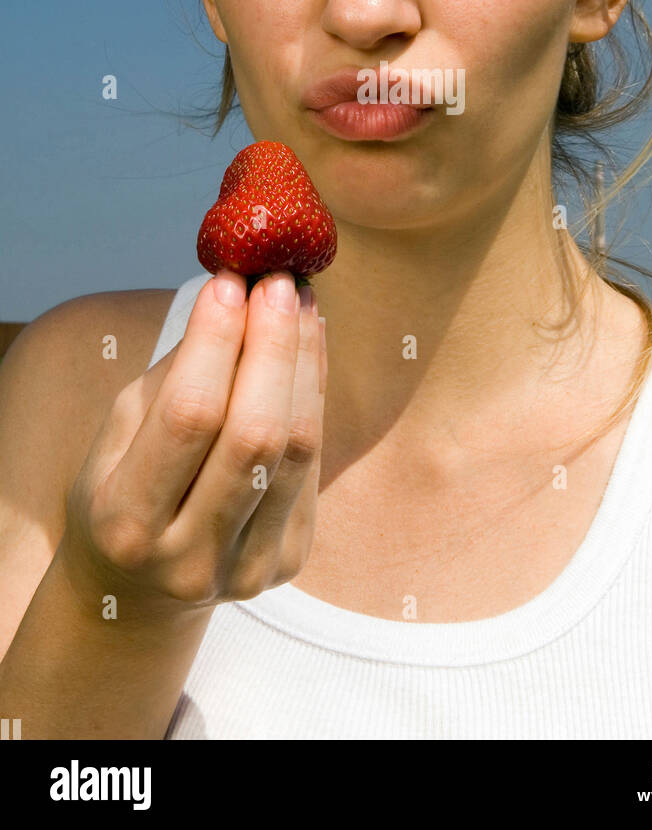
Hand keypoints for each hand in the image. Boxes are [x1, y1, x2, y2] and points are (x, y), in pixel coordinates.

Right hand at [57, 271, 325, 621]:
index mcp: (128, 524)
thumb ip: (176, 376)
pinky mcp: (290, 559)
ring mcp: (248, 567)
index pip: (189, 415)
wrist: (140, 588)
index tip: (230, 280)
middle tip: (280, 281)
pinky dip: (313, 394)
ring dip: (305, 361)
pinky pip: (311, 462)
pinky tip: (307, 348)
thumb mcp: (120, 435)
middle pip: (256, 433)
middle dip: (274, 344)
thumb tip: (239, 294)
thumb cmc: (122, 487)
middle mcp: (189, 557)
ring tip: (301, 302)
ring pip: (297, 447)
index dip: (217, 341)